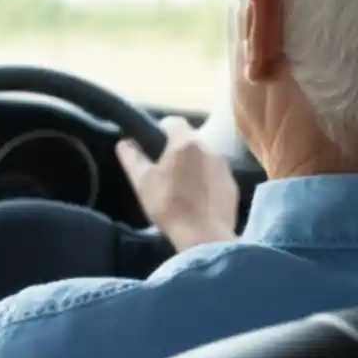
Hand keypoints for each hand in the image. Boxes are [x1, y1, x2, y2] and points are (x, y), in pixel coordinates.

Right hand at [116, 116, 238, 251]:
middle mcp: (209, 147)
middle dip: (178, 148)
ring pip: (205, 156)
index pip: (173, 121)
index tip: (154, 147)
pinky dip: (208, 180)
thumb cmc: (169, 206)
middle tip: (166, 169)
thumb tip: (124, 142)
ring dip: (195, 164)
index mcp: (185, 142)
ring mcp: (224, 166)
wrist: (204, 235)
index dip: (161, 130)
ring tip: (183, 185)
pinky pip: (217, 174)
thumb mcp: (142, 182)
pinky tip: (199, 198)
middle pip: (191, 139)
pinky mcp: (233, 184)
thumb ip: (132, 158)